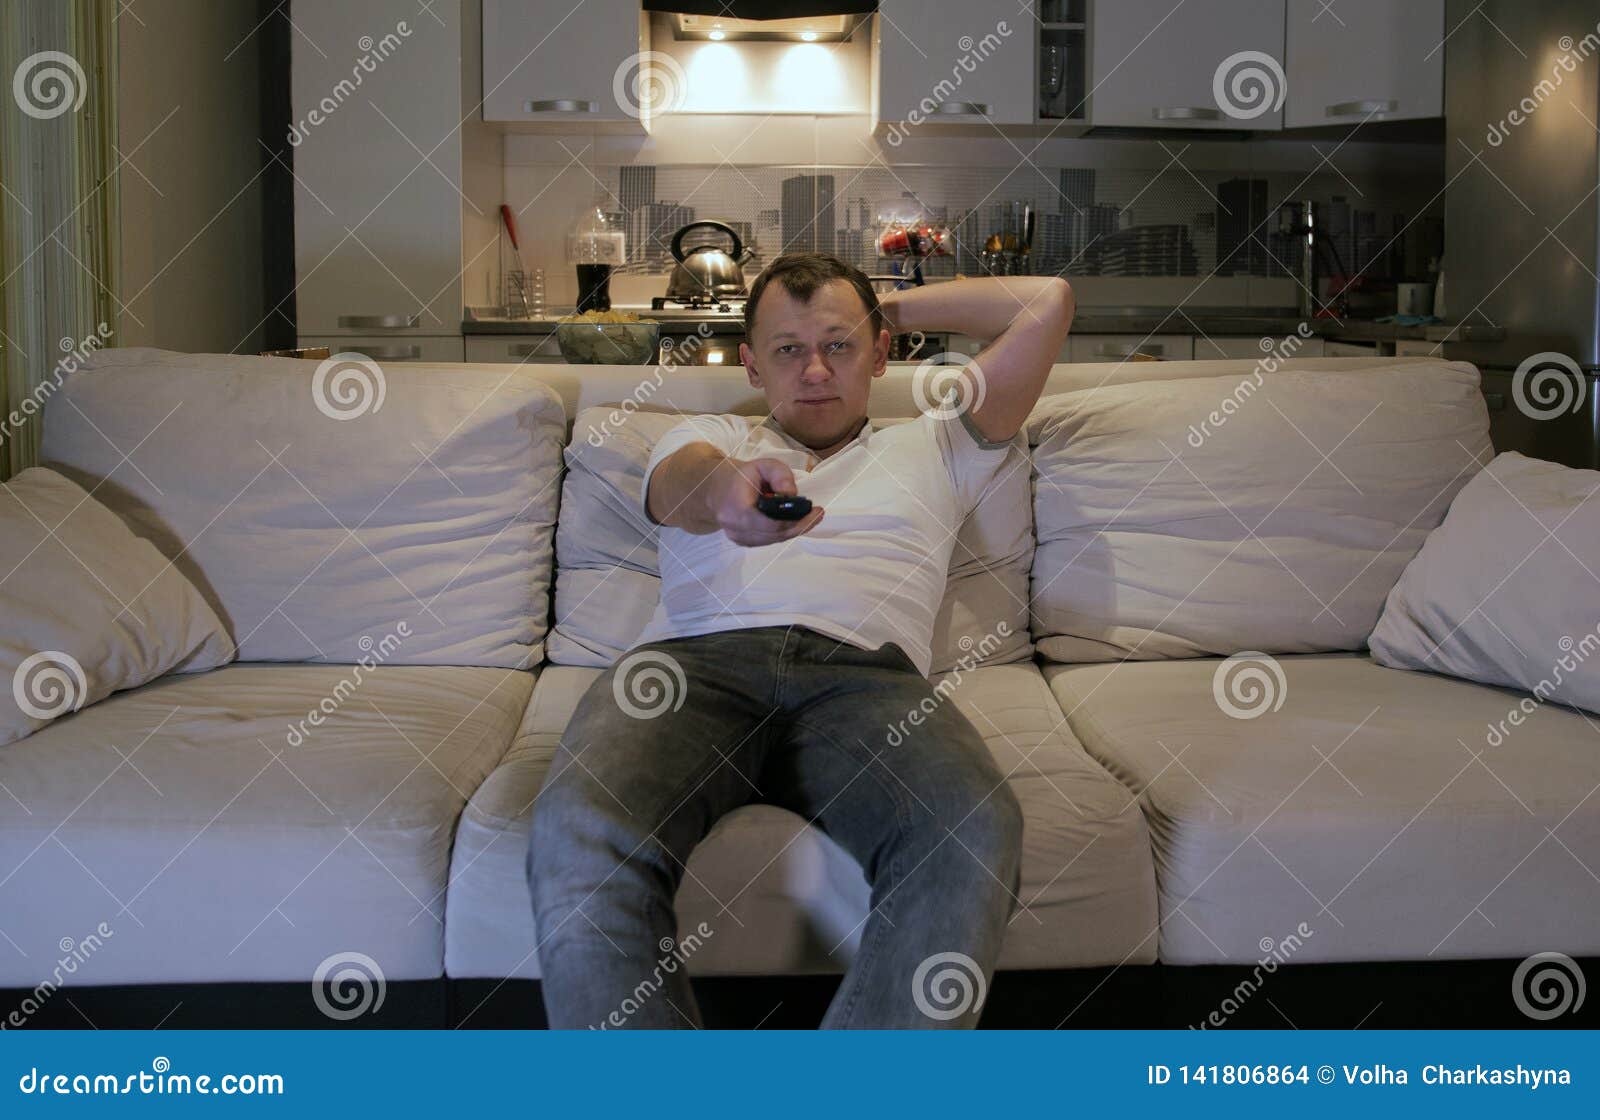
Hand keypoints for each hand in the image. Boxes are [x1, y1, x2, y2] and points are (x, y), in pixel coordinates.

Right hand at [709, 457, 824, 546]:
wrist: (716, 488)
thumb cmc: (741, 476)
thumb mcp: (762, 465)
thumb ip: (780, 475)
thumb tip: (792, 495)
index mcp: (736, 508)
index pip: (770, 524)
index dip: (796, 521)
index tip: (816, 511)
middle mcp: (735, 528)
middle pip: (775, 535)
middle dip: (800, 526)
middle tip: (818, 514)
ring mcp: (738, 538)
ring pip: (773, 540)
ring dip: (794, 530)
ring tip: (811, 517)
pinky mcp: (743, 542)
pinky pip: (768, 540)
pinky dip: (783, 532)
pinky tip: (795, 522)